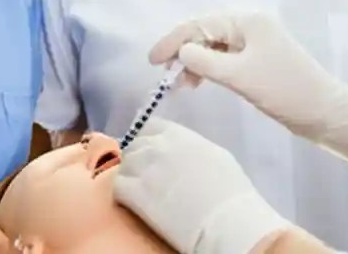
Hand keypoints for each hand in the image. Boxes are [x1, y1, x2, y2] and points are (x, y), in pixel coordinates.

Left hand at [115, 119, 289, 253]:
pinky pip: (118, 186)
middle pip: (135, 146)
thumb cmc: (230, 190)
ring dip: (130, 176)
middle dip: (139, 159)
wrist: (225, 220)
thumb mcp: (215, 156)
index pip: (151, 127)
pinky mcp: (133, 193)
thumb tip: (182, 152)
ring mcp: (143, 168)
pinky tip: (136, 204)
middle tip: (148, 176)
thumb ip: (192, 148)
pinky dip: (124, 193)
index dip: (151, 141)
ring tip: (143, 191)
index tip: (155, 153)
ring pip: (124, 165)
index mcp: (179, 135)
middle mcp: (157, 146)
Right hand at [151, 13, 347, 170]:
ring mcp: (256, 41)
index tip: (152, 62)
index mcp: (247, 20)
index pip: (200, 24)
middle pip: (206, 31)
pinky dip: (210, 67)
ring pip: (214, 45)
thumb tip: (182, 51)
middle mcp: (251, 24)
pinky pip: (226, 56)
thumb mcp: (239, 76)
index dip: (173, 41)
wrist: (324, 111)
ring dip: (196, 61)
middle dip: (183, 50)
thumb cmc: (284, 90)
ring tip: (184, 85)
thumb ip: (205, 61)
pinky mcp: (260, 59)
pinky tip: (201, 82)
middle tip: (166, 76)